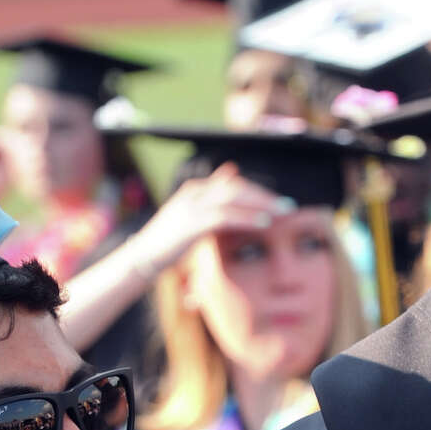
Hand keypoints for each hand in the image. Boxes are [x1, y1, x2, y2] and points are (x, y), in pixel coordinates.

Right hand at [128, 164, 293, 281]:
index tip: (276, 202)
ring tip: (283, 212)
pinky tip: (264, 223)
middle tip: (288, 206)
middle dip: (264, 196)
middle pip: (237, 188)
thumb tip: (231, 171)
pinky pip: (227, 216)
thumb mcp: (190, 216)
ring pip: (235, 198)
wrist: (142, 258)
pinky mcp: (192, 224)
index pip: (233, 184)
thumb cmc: (168, 242)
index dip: (257, 192)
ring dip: (262, 204)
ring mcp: (193, 207)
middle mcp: (195, 194)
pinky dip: (248, 218)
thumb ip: (211, 198)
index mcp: (195, 190)